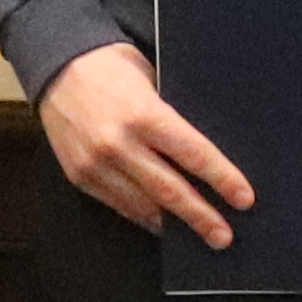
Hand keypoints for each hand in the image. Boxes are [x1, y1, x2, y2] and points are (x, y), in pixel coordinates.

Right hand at [43, 44, 249, 249]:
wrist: (57, 64)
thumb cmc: (113, 67)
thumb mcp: (152, 80)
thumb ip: (172, 118)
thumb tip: (204, 155)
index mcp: (144, 114)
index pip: (194, 155)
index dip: (223, 179)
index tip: (244, 199)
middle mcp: (119, 143)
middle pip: (171, 191)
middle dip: (202, 217)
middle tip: (224, 236)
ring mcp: (96, 164)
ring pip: (144, 206)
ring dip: (174, 223)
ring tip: (198, 235)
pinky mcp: (80, 176)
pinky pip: (119, 205)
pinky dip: (144, 216)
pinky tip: (162, 222)